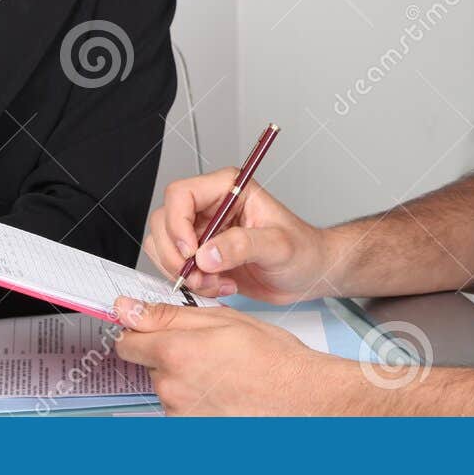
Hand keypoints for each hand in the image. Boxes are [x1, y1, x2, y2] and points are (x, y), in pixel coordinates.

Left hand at [111, 297, 356, 414]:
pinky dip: (198, 400)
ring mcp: (182, 415)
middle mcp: (171, 389)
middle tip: (207, 349)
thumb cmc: (270, 358)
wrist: (301, 398)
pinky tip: (224, 392)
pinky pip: (183, 409)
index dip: (141, 331)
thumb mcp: (221, 319)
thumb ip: (168, 314)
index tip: (152, 329)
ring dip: (186, 378)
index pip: (127, 343)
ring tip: (221, 373)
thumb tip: (127, 308)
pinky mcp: (193, 431)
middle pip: (150, 365)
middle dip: (170, 354)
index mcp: (175, 353)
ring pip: (168, 387)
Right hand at [143, 169, 334, 302]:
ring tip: (216, 283)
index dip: (177, 224)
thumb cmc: (304, 250)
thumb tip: (207, 254)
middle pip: (164, 221)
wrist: (309, 274)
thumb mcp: (279, 246)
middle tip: (203, 276)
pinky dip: (191, 283)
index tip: (191, 253)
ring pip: (163, 245)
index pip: (181, 194)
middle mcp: (211, 205)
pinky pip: (175, 266)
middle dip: (178, 256)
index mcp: (228, 188)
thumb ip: (243, 246)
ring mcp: (203, 230)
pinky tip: (220, 286)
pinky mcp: (201, 254)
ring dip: (184, 272)